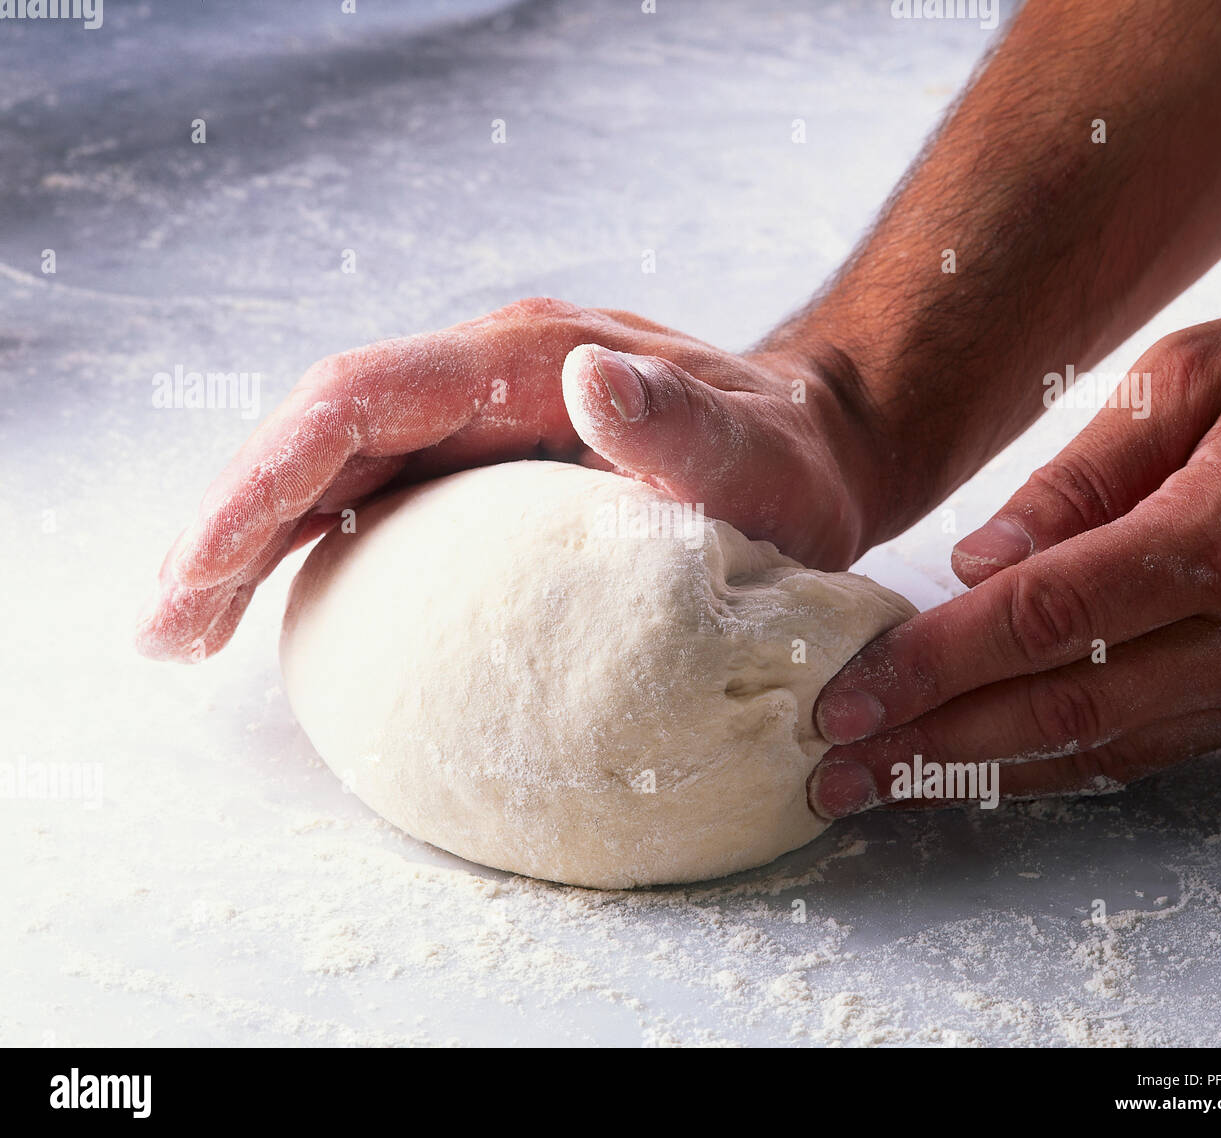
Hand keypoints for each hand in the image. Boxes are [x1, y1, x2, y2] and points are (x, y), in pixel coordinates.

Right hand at [136, 298, 884, 660]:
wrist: (818, 442)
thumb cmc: (795, 460)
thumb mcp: (765, 459)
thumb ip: (687, 430)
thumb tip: (587, 382)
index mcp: (529, 361)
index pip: (360, 400)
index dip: (267, 476)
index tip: (201, 566)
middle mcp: (488, 378)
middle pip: (319, 434)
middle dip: (231, 521)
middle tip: (164, 628)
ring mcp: (484, 418)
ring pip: (334, 466)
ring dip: (253, 537)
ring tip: (187, 631)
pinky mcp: (490, 461)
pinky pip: (378, 494)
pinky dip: (315, 544)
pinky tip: (281, 601)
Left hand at [809, 299, 1220, 817]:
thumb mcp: (1202, 378)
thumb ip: (1084, 475)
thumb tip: (979, 563)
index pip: (1043, 620)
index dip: (934, 668)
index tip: (847, 701)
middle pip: (1063, 710)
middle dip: (933, 749)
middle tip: (835, 774)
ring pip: (1106, 750)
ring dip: (983, 776)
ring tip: (886, 789)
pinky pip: (1153, 748)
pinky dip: (1059, 766)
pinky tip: (989, 771)